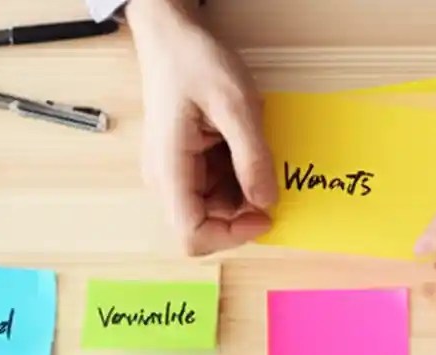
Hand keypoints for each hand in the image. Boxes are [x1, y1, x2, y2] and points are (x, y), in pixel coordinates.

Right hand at [127, 0, 276, 255]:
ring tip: (255, 152)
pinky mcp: (186, 165)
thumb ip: (252, 157)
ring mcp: (174, 173)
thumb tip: (266, 202)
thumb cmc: (193, 62)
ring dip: (242, 193)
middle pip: (205, 225)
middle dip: (242, 213)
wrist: (170, 36)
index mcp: (169, 169)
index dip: (231, 235)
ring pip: (213, 208)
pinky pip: (215, 187)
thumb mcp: (235, 104)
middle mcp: (166, 179)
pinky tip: (244, 147)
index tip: (264, 215)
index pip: (192, 235)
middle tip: (269, 179)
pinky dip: (237, 177)